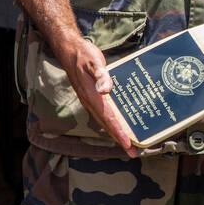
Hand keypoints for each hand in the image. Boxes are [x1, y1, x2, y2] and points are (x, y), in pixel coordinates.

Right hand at [58, 34, 136, 155]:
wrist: (70, 51)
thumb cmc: (84, 56)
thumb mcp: (94, 62)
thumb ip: (101, 75)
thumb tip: (106, 89)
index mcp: (92, 96)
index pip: (108, 118)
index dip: (118, 132)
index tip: (128, 144)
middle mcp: (90, 102)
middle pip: (107, 125)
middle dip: (120, 139)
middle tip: (133, 153)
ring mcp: (90, 102)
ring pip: (105, 122)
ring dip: (116, 134)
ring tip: (129, 145)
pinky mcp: (92, 98)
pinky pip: (104, 115)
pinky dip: (113, 124)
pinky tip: (121, 126)